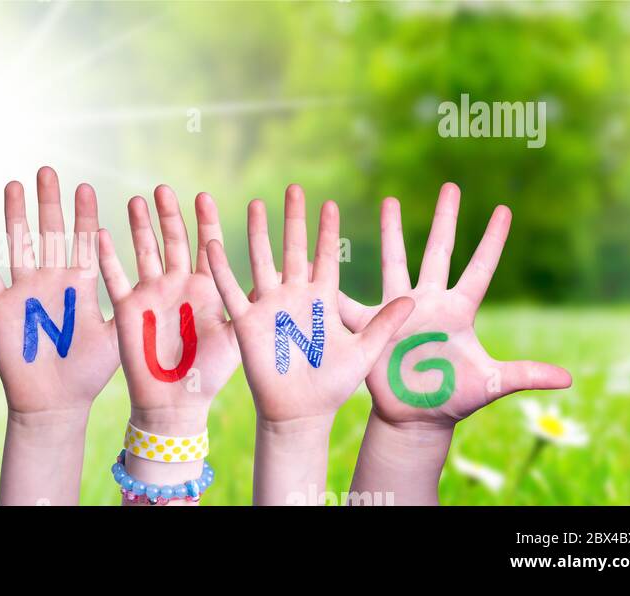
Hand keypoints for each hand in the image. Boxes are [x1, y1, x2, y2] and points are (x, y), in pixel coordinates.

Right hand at [0, 167, 118, 504]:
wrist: (53, 404)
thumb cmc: (89, 375)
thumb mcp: (117, 337)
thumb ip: (130, 306)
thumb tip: (157, 279)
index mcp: (81, 285)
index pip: (82, 240)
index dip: (83, 214)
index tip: (84, 186)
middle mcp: (52, 282)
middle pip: (49, 233)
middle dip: (49, 201)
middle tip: (47, 170)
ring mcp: (25, 292)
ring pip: (18, 244)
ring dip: (15, 215)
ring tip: (14, 184)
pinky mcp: (0, 308)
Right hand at [97, 186, 238, 435]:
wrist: (175, 402)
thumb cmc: (210, 374)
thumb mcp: (238, 337)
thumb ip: (251, 304)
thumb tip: (279, 273)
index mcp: (205, 287)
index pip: (206, 244)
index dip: (205, 220)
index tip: (203, 194)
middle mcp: (177, 285)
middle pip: (172, 240)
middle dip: (168, 214)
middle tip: (164, 188)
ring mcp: (151, 294)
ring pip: (144, 251)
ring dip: (139, 226)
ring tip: (135, 200)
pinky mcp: (128, 309)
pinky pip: (114, 278)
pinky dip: (106, 258)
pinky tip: (100, 234)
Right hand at [204, 185, 412, 504]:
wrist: (301, 413)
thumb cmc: (334, 386)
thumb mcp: (366, 352)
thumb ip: (385, 324)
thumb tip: (415, 300)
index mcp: (323, 300)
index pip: (325, 257)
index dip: (327, 231)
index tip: (329, 203)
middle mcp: (295, 297)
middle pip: (293, 249)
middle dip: (294, 219)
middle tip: (293, 188)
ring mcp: (270, 307)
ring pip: (262, 261)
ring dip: (259, 234)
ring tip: (257, 204)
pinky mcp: (247, 324)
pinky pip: (232, 292)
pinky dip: (223, 270)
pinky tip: (214, 245)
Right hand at [340, 183, 571, 427]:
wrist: (415, 417)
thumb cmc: (453, 398)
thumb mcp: (490, 384)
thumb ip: (524, 374)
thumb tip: (568, 379)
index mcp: (459, 311)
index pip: (479, 268)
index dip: (492, 240)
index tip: (504, 209)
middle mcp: (430, 302)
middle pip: (438, 251)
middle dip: (445, 219)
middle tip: (451, 185)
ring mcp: (400, 310)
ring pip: (395, 261)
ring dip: (392, 231)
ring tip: (391, 199)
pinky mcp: (373, 324)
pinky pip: (354, 300)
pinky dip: (342, 283)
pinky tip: (330, 257)